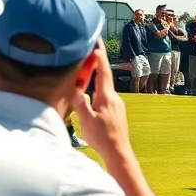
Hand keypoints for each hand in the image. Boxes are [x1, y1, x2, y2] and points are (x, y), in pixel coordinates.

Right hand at [71, 41, 132, 161]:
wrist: (118, 152)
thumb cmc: (102, 138)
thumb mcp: (87, 121)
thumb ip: (81, 104)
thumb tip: (77, 90)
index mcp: (106, 97)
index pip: (102, 72)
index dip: (99, 56)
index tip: (96, 43)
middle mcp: (113, 97)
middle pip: (104, 75)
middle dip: (98, 61)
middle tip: (93, 47)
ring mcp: (116, 104)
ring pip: (104, 85)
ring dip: (97, 74)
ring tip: (90, 65)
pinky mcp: (115, 110)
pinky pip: (105, 93)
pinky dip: (98, 86)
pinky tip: (93, 90)